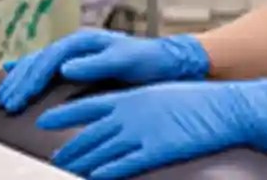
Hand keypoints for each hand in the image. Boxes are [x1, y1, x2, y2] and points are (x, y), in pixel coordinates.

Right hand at [0, 30, 209, 112]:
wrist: (169, 61)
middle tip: (6, 101)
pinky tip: (14, 73)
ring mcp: (78, 55)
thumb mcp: (127, 60)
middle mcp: (78, 46)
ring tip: (5, 96)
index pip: (50, 58)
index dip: (33, 77)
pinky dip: (29, 70)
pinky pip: (47, 67)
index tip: (21, 95)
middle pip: (40, 60)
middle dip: (21, 81)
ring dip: (21, 79)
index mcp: (86, 42)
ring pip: (40, 63)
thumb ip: (97, 63)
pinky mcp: (81, 65)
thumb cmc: (151, 59)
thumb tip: (66, 67)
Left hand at [37, 78, 266, 179]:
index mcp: (130, 97)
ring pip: (100, 151)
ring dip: (81, 162)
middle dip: (69, 147)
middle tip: (54, 158)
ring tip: (65, 170)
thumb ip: (136, 104)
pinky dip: (105, 173)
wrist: (221, 107)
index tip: (45, 120)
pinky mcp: (154, 151)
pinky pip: (122, 166)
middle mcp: (129, 114)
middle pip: (89, 134)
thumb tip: (119, 113)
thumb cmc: (194, 100)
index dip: (63, 114)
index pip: (87, 106)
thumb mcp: (159, 95)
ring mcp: (140, 133)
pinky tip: (94, 177)